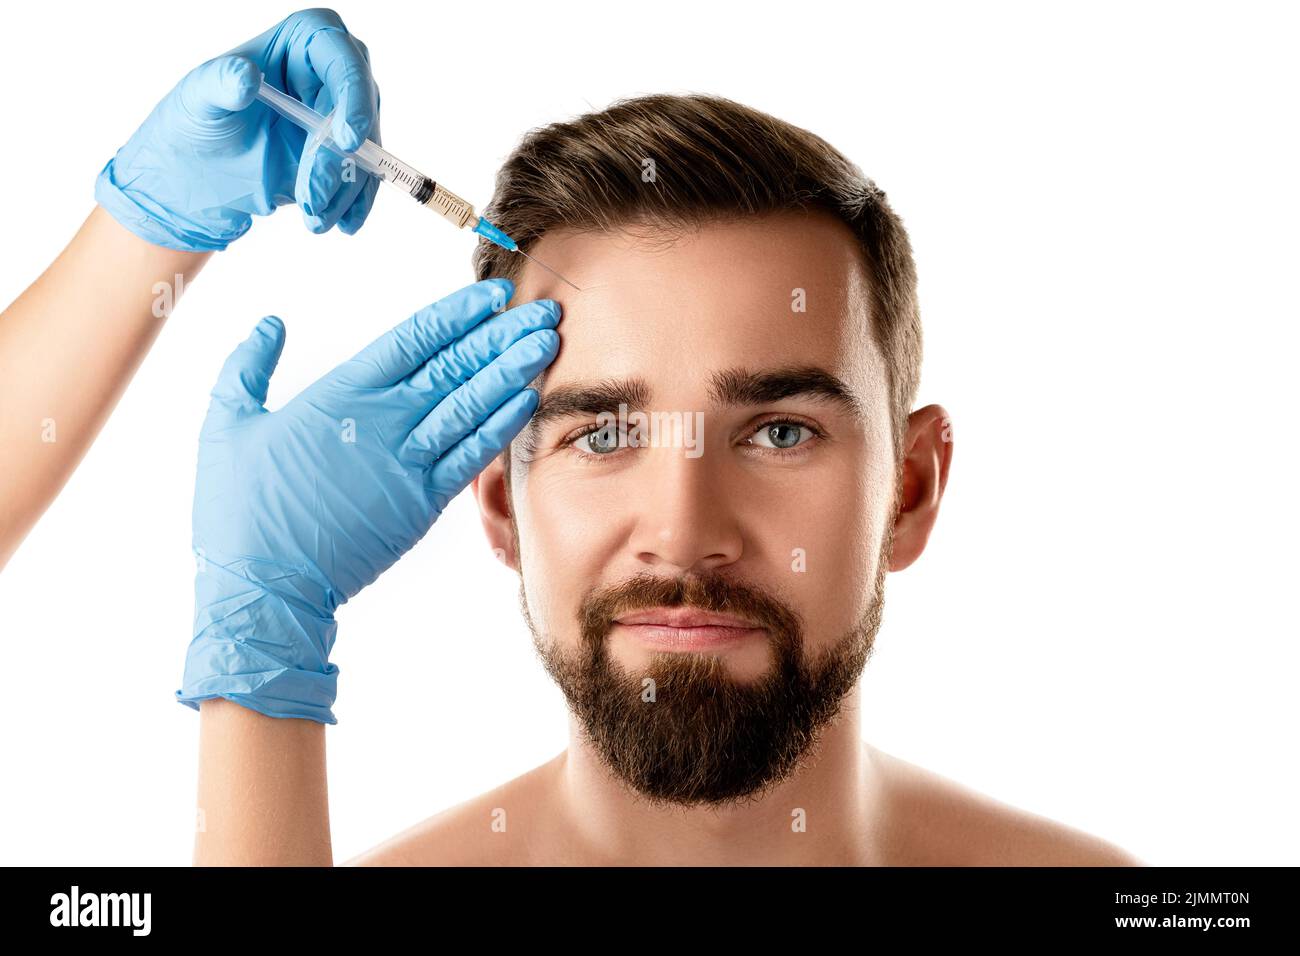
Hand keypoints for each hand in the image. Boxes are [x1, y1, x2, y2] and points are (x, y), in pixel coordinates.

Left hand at [95, 8, 380, 250]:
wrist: (201, 169)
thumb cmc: (198, 120)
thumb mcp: (199, 98)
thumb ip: (220, 83)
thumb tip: (246, 77)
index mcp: (301, 42)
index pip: (341, 56)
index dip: (354, 95)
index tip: (346, 140)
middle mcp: (330, 73)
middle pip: (359, 110)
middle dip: (341, 160)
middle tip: (313, 197)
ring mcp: (342, 115)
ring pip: (366, 150)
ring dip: (344, 190)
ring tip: (313, 218)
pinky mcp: (345, 154)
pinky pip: (364, 177)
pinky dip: (355, 203)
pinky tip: (343, 224)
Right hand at [177, 278, 560, 721]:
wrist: (262, 586)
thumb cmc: (238, 508)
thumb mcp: (227, 425)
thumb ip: (247, 367)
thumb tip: (270, 324)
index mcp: (339, 396)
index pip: (412, 340)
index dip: (457, 313)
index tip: (492, 294)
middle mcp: (382, 423)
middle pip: (454, 366)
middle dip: (501, 334)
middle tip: (543, 309)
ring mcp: (406, 465)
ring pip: (470, 405)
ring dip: (511, 371)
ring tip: (546, 342)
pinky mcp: (421, 505)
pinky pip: (470, 456)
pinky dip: (499, 424)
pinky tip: (527, 397)